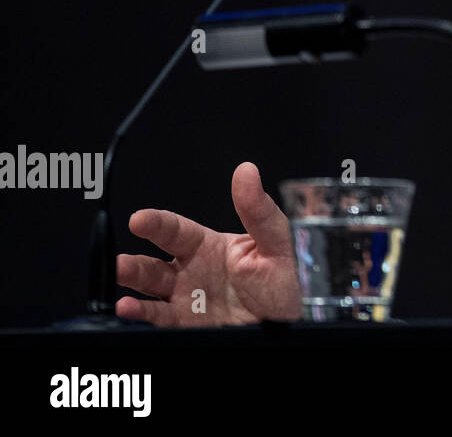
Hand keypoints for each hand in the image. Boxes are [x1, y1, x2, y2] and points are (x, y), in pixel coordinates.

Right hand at [115, 162, 300, 325]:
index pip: (176, 231)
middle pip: (153, 262)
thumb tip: (246, 171)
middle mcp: (191, 271)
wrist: (288, 323)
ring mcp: (186, 298)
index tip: (139, 219)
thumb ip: (259, 212)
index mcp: (210, 246)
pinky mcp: (187, 323)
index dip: (157, 223)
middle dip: (133, 261)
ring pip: (149, 289)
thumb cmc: (284, 283)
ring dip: (131, 284)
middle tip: (119, 261)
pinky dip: (142, 314)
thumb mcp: (277, 244)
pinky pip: (159, 318)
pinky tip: (130, 308)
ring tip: (120, 278)